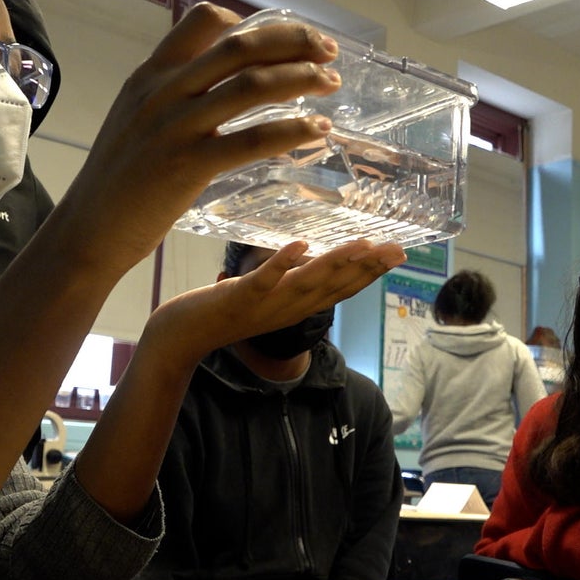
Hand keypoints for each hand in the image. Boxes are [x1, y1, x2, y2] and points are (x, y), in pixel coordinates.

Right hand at [54, 2, 342, 275]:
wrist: (88, 231)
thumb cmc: (116, 183)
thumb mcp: (134, 120)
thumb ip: (169, 96)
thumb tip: (214, 84)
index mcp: (149, 75)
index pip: (203, 21)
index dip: (253, 22)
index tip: (285, 37)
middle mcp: (162, 92)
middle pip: (239, 46)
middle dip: (294, 41)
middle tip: (328, 51)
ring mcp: (174, 127)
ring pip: (251, 85)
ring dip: (301, 79)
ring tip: (331, 85)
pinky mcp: (188, 166)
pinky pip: (253, 139)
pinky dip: (292, 130)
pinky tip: (316, 130)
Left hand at [142, 240, 405, 366]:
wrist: (182, 336)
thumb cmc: (220, 312)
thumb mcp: (263, 297)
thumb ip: (287, 282)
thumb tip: (308, 258)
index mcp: (294, 307)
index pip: (339, 291)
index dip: (370, 274)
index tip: (397, 254)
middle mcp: (287, 309)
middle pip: (333, 288)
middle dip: (367, 268)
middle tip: (397, 249)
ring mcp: (265, 305)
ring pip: (307, 284)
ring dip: (335, 264)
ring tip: (362, 244)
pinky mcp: (239, 298)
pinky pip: (264, 280)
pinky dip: (282, 263)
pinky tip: (300, 244)